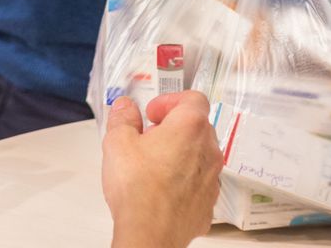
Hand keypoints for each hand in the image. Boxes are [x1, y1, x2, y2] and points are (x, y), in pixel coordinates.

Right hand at [102, 92, 222, 247]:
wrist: (149, 232)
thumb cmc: (138, 189)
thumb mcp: (118, 142)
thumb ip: (123, 118)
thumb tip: (125, 107)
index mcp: (189, 127)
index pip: (193, 98)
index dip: (171, 101)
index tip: (153, 112)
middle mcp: (208, 150)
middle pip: (197, 127)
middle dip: (174, 127)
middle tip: (150, 136)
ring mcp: (212, 178)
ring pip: (200, 156)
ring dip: (180, 154)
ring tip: (153, 164)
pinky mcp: (208, 202)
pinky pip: (198, 183)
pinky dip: (184, 180)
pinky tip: (162, 188)